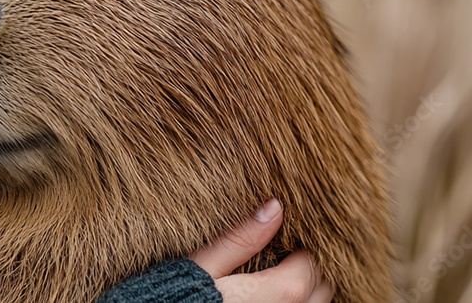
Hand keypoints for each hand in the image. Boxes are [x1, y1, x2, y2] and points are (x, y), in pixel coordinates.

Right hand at [189, 199, 333, 301]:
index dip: (302, 246)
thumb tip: (275, 206)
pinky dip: (297, 302)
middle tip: (285, 251)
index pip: (312, 264)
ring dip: (307, 288)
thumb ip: (241, 239)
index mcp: (279, 292)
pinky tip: (274, 293)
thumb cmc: (178, 298)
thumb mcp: (204, 265)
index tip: (286, 234)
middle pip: (322, 288)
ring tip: (282, 271)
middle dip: (309, 267)